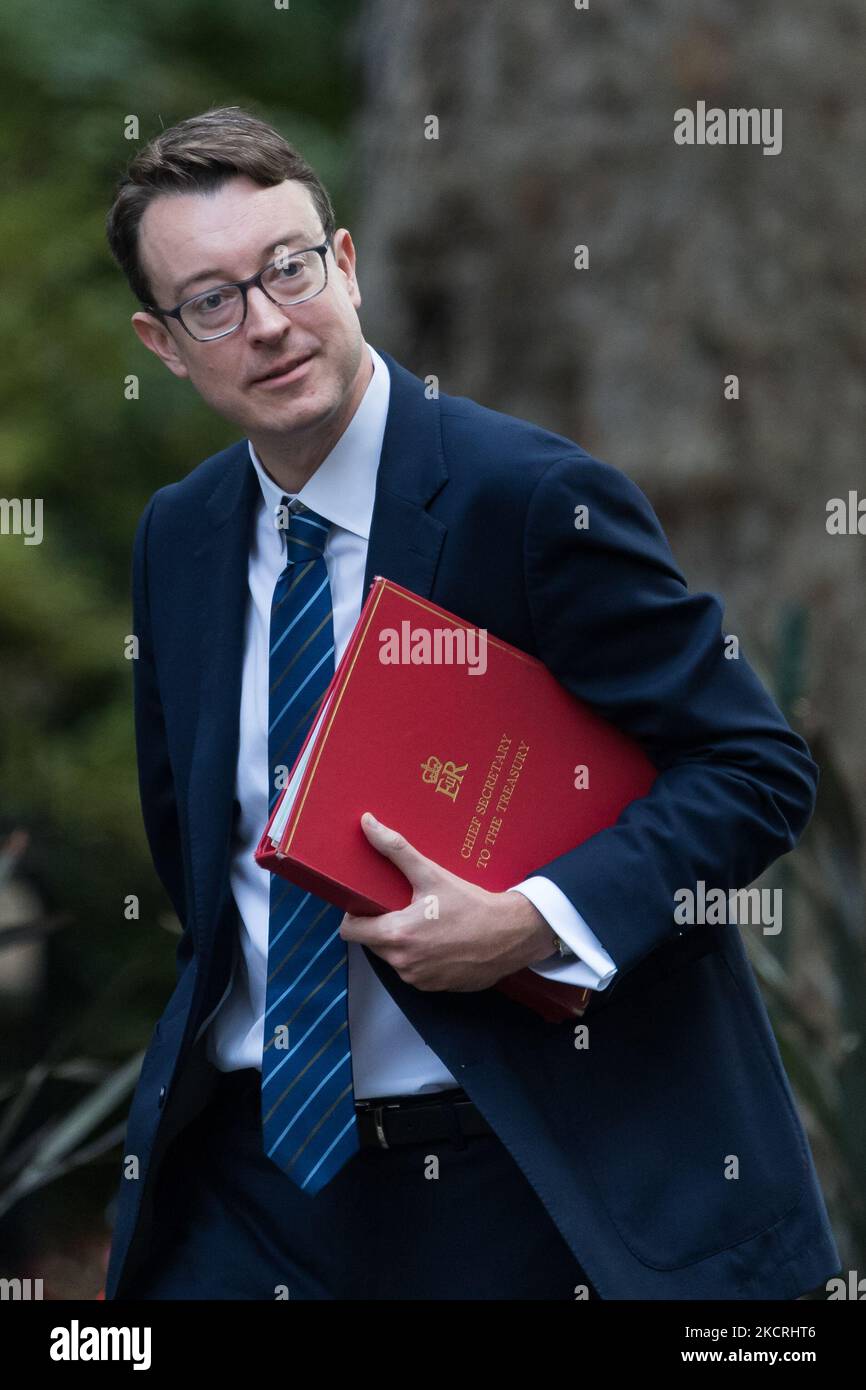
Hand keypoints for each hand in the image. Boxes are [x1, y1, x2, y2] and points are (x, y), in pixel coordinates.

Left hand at [338, 812, 556, 991]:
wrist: (511, 935)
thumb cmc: (471, 905)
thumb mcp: (432, 874)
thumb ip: (395, 849)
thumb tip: (368, 823)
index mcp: (396, 935)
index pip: (350, 932)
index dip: (355, 915)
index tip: (369, 903)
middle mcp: (403, 963)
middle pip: (372, 943)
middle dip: (381, 925)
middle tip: (403, 906)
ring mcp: (418, 979)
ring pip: (393, 958)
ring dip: (401, 943)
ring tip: (424, 921)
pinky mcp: (434, 987)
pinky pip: (414, 971)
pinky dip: (420, 957)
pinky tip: (438, 940)